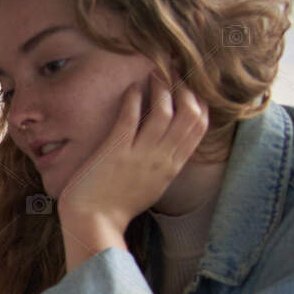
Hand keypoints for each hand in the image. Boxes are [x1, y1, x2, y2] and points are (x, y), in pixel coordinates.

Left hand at [57, 73, 208, 268]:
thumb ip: (161, 165)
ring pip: (164, 111)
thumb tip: (165, 145)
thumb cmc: (115, 206)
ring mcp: (140, 155)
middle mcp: (161, 159)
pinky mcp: (116, 152)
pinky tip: (131, 87)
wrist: (93, 223)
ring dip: (161, 86)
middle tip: (175, 69)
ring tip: (155, 71)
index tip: (191, 86)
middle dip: (185, 87)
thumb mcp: (150, 186)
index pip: (199, 127)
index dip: (199, 101)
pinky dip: (134, 98)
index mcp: (171, 167)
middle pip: (188, 114)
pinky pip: (131, 117)